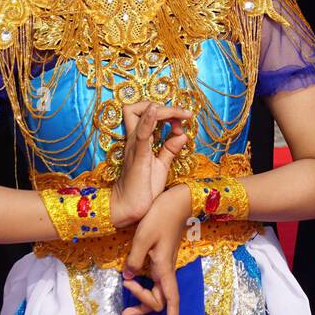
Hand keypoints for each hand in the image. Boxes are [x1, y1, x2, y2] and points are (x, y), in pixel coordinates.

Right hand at [109, 102, 192, 227]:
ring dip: (162, 110)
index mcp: (139, 140)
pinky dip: (149, 120)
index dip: (166, 111)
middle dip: (163, 106)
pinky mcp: (139, 157)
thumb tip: (183, 134)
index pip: (146, 113)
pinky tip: (155, 111)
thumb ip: (170, 149)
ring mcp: (135, 147)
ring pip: (139, 115)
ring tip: (180, 113)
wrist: (130, 208)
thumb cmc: (144, 187)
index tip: (184, 119)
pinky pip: (141, 134)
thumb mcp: (161, 164)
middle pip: (137, 108)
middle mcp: (134, 140)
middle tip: (184, 113)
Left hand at [122, 184, 188, 314]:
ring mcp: (165, 264)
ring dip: (143, 298)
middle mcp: (166, 270)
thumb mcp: (142, 238)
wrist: (178, 200)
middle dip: (144, 308)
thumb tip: (129, 277)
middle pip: (161, 300)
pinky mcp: (162, 258)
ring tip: (126, 296)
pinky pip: (155, 280)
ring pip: (158, 291)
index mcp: (164, 268)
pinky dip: (144, 286)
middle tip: (125, 311)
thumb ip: (133, 260)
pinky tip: (132, 279)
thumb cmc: (160, 216)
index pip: (170, 300)